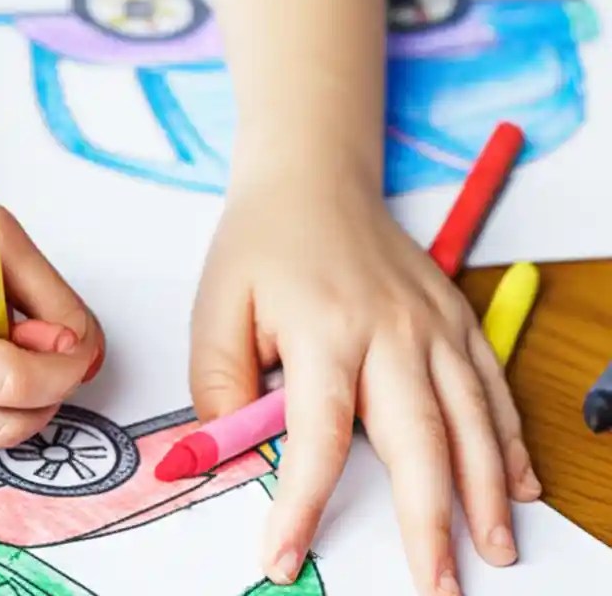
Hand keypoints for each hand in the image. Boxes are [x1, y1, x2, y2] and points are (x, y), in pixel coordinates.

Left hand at [190, 170, 540, 595]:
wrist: (312, 180)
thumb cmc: (262, 245)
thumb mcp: (215, 308)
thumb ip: (220, 385)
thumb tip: (232, 454)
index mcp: (324, 329)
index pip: (315, 434)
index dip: (301, 502)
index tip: (284, 556)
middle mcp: (389, 330)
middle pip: (416, 437)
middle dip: (429, 519)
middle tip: (436, 582)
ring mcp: (432, 325)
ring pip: (471, 418)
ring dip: (486, 490)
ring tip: (496, 548)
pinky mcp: (455, 318)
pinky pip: (491, 386)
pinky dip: (509, 439)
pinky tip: (519, 483)